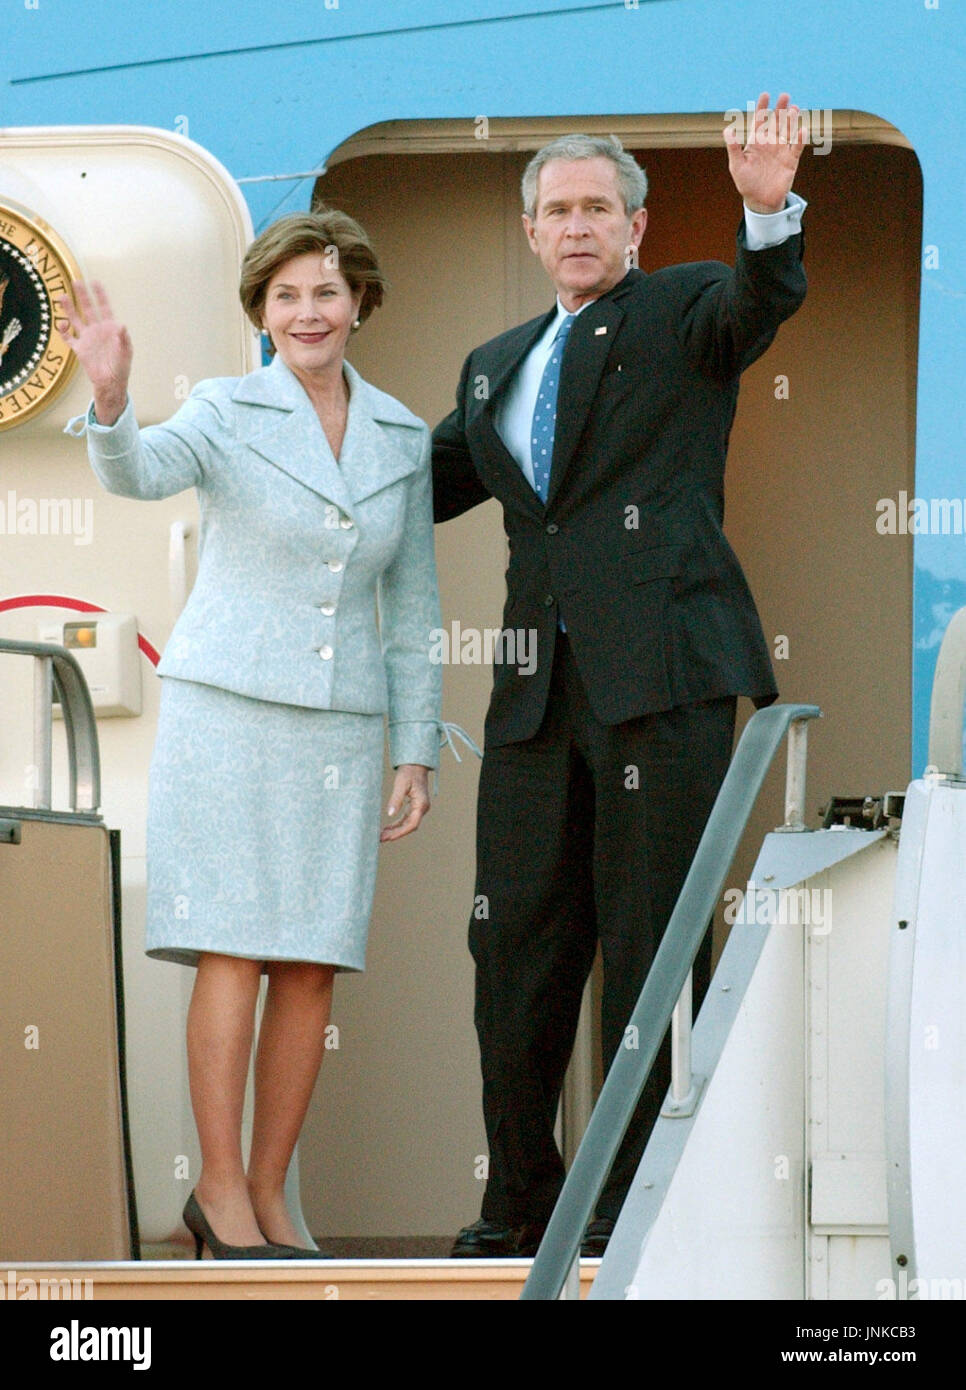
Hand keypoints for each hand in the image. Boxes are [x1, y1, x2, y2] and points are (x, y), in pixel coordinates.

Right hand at [59, 280, 131, 422]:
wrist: (110, 383)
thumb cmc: (122, 367)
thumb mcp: (127, 353)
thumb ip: (124, 339)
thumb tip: (122, 326)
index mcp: (110, 328)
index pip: (105, 307)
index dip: (100, 295)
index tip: (95, 283)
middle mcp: (97, 330)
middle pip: (88, 309)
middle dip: (82, 296)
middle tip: (75, 282)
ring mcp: (87, 338)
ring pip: (75, 319)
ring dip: (68, 309)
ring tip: (61, 297)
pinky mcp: (79, 349)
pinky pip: (68, 337)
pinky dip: (63, 331)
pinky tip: (61, 324)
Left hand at [380, 764, 430, 841]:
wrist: (415, 764)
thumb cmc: (409, 772)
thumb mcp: (401, 784)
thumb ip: (396, 800)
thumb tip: (390, 814)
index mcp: (421, 804)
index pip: (412, 824)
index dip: (400, 832)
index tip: (389, 837)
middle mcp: (422, 808)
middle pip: (409, 826)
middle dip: (396, 833)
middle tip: (381, 838)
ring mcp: (419, 808)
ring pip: (407, 824)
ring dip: (395, 830)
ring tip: (382, 835)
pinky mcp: (414, 806)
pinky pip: (405, 819)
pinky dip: (397, 824)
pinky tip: (387, 828)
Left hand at [725, 92, 805, 214]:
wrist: (760, 201)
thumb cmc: (746, 183)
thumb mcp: (737, 165)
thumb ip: (733, 147)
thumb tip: (728, 130)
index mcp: (756, 142)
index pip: (760, 121)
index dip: (762, 108)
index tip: (765, 95)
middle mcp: (770, 143)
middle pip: (777, 122)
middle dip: (780, 109)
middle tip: (785, 96)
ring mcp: (781, 151)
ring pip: (788, 131)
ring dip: (791, 120)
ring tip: (794, 109)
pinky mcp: (791, 161)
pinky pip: (796, 148)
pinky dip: (799, 139)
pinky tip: (801, 129)